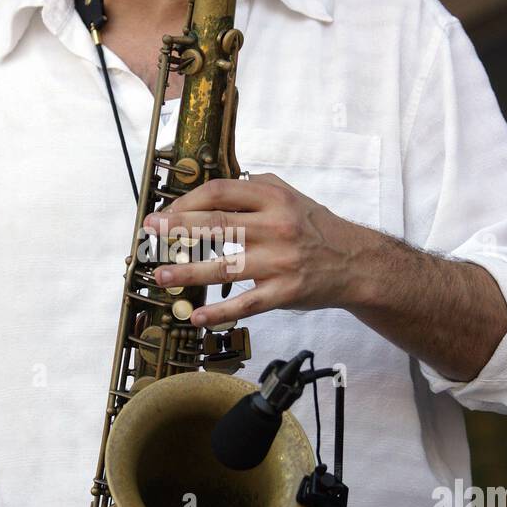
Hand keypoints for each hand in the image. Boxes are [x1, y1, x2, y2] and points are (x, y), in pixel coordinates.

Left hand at [143, 173, 369, 328]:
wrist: (356, 263)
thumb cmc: (316, 228)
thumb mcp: (290, 196)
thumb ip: (253, 190)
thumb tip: (210, 192)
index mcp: (274, 198)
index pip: (221, 192)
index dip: (187, 201)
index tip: (164, 212)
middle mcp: (276, 227)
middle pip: (217, 225)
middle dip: (177, 229)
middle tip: (149, 234)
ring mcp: (280, 261)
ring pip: (225, 266)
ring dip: (188, 272)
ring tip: (161, 275)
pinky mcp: (285, 292)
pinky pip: (246, 304)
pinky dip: (219, 313)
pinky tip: (196, 316)